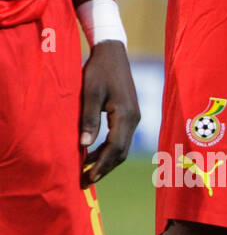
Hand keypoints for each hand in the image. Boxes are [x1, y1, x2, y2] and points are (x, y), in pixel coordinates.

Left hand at [79, 40, 139, 183]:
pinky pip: (121, 138)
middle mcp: (134, 120)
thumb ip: (88, 119)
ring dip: (106, 161)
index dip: (102, 164)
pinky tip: (95, 154)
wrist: (113, 53)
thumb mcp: (90, 93)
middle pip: (121, 152)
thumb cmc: (98, 70)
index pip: (115, 147)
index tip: (89, 177)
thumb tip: (84, 145)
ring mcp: (134, 118)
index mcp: (126, 115)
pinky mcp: (130, 116)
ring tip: (89, 172)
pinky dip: (108, 149)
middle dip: (104, 167)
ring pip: (122, 147)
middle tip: (87, 181)